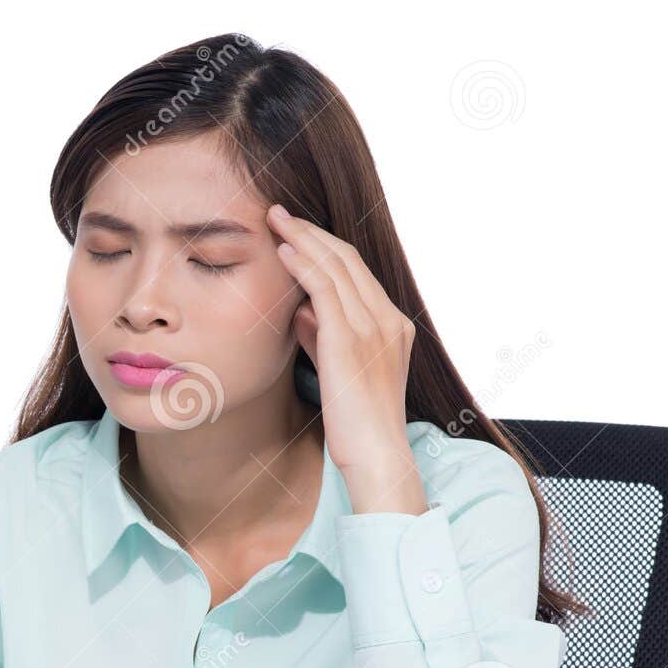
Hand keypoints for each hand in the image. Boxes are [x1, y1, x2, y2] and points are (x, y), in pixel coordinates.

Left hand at [265, 203, 421, 508]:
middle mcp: (389, 320)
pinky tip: (284, 250)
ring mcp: (374, 328)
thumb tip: (300, 310)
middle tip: (280, 212)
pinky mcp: (352, 340)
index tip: (296, 230)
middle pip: (349, 260)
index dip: (325, 246)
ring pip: (338, 267)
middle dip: (312, 232)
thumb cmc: (355, 424)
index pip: (357, 272)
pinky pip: (327, 290)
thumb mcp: (338, 371)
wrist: (374, 456)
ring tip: (275, 219)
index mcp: (393, 326)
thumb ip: (323, 336)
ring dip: (304, 238)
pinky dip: (305, 265)